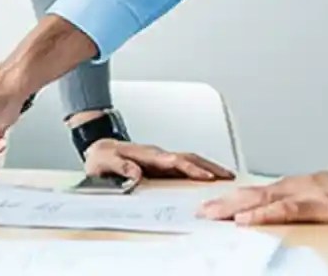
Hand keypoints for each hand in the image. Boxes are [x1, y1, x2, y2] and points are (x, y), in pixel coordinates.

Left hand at [84, 140, 234, 182]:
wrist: (99, 149)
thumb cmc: (102, 157)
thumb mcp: (104, 162)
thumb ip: (119, 167)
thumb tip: (136, 174)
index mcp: (146, 155)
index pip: (173, 160)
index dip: (190, 168)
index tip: (206, 176)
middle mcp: (158, 155)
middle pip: (189, 158)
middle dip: (209, 167)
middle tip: (228, 177)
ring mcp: (162, 159)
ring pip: (191, 160)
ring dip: (209, 167)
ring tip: (228, 178)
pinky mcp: (163, 165)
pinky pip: (185, 166)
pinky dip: (202, 170)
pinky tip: (212, 178)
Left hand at [198, 170, 327, 224]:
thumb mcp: (319, 197)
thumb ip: (299, 203)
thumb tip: (281, 212)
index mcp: (290, 187)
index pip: (253, 194)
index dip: (229, 199)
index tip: (209, 205)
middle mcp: (289, 187)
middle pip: (248, 195)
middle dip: (222, 204)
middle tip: (199, 211)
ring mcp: (300, 195)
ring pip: (258, 201)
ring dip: (232, 208)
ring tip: (211, 214)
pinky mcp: (313, 205)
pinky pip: (282, 211)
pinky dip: (262, 215)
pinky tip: (246, 220)